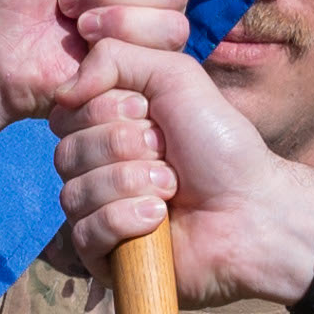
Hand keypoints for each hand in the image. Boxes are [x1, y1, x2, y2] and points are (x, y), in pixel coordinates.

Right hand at [48, 39, 313, 305]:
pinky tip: (160, 219)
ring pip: (73, 193)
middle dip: (124, 148)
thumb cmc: (219, 145)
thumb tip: (62, 91)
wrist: (251, 209)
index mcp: (107, 128)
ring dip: (130, 184)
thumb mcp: (174, 76)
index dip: (106, 111)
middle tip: (167, 155)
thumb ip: (114, 57)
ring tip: (172, 189)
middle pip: (66, 153)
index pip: (65, 114)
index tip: (150, 115)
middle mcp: (98, 169)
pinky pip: (85, 232)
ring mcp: (99, 214)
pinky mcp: (104, 257)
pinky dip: (125, 219)